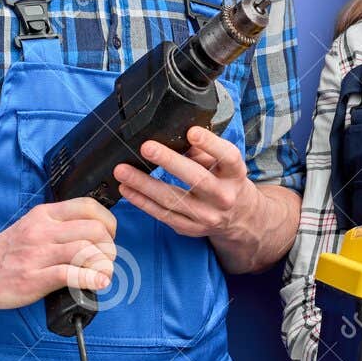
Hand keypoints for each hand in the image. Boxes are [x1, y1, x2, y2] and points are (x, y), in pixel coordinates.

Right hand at [0, 198, 116, 308]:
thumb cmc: (5, 252)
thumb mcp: (32, 226)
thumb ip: (59, 227)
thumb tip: (94, 236)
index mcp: (45, 215)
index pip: (89, 206)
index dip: (108, 222)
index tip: (108, 238)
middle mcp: (43, 230)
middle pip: (95, 230)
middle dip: (109, 247)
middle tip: (105, 261)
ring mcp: (38, 254)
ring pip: (87, 250)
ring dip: (104, 264)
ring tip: (103, 274)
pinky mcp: (34, 278)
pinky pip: (71, 273)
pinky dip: (91, 278)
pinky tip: (98, 282)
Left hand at [112, 126, 260, 240]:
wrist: (239, 218)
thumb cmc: (225, 181)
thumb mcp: (223, 165)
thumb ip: (203, 151)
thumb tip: (175, 135)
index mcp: (235, 175)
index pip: (227, 157)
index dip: (211, 144)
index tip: (192, 132)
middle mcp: (223, 197)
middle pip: (197, 179)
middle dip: (170, 162)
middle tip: (146, 147)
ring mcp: (206, 216)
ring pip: (172, 200)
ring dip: (143, 185)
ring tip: (122, 171)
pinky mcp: (190, 228)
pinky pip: (162, 215)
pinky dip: (142, 202)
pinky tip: (127, 189)